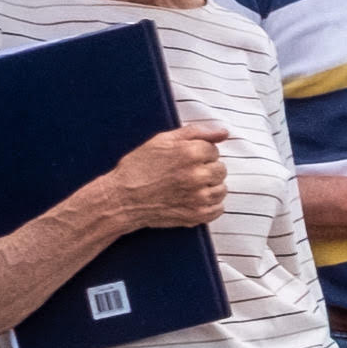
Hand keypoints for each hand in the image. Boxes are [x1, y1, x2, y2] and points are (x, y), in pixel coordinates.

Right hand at [106, 122, 231, 231]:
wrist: (123, 198)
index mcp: (191, 153)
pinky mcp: (198, 215)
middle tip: (184, 173)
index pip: (214, 150)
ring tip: (187, 187)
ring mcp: (199, 197)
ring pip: (221, 189)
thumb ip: (196, 133)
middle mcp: (198, 175)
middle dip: (206, 169)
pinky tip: (191, 200)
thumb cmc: (139, 167)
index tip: (184, 160)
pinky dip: (209, 205)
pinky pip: (218, 208)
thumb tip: (224, 132)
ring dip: (209, 187)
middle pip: (220, 169)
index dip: (199, 154)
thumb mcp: (163, 140)